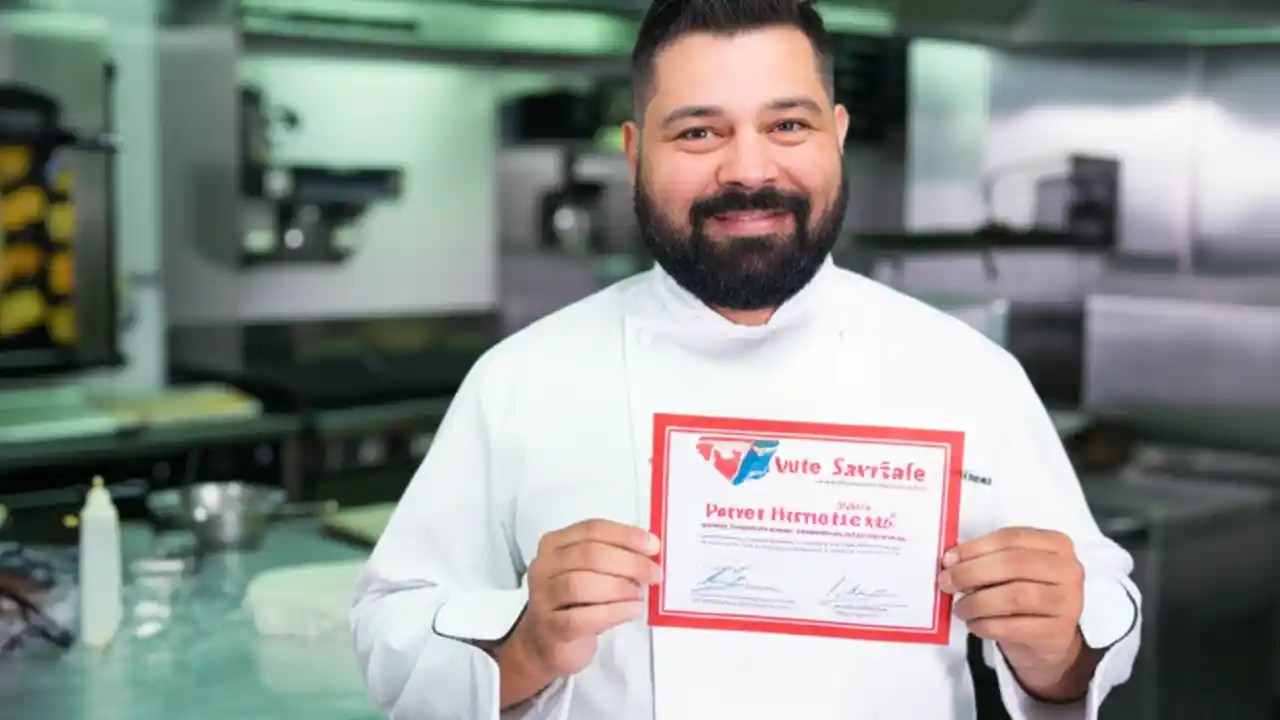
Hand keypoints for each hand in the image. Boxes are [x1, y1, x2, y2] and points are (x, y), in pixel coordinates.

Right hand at [494, 519, 660, 708]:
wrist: (545, 644)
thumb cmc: (573, 603)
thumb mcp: (590, 572)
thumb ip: (613, 556)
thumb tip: (650, 549)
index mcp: (554, 544)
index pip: (592, 529)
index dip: (626, 536)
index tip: (653, 546)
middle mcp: (544, 566)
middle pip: (589, 555)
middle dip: (629, 563)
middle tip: (654, 574)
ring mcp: (542, 597)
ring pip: (581, 584)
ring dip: (619, 588)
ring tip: (639, 594)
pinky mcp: (550, 628)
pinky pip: (582, 617)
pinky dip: (614, 612)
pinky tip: (632, 610)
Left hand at [939, 527, 1096, 701]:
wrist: (1048, 640)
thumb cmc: (1025, 594)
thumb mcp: (1012, 570)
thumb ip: (988, 558)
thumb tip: (951, 560)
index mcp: (1056, 544)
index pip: (1011, 538)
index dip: (975, 547)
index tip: (948, 559)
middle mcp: (1068, 570)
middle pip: (1014, 564)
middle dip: (972, 573)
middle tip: (947, 583)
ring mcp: (1068, 602)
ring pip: (1015, 596)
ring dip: (978, 602)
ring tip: (960, 608)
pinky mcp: (1058, 633)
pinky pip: (1014, 627)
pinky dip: (986, 625)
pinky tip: (974, 624)